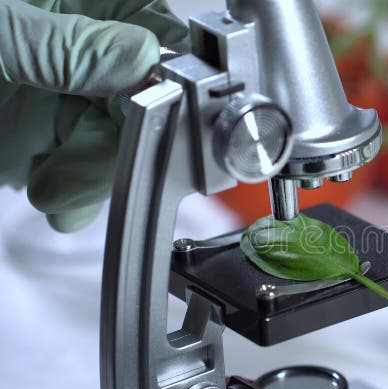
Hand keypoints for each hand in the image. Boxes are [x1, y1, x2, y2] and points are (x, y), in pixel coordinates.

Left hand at [0, 0, 186, 231]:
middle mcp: (82, 48)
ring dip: (96, 181)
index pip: (162, 43)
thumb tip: (149, 60)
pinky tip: (59, 201)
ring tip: (52, 190)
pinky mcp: (45, 135)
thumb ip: (71, 49)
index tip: (170, 126)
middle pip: (148, 105)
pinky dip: (78, 195)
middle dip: (123, 148)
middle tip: (83, 174)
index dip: (173, 87)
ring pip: (121, 146)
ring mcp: (64, 92)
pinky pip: (86, 170)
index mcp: (83, 4)